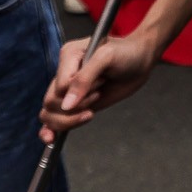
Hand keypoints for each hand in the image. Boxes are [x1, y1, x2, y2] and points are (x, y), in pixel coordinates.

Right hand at [38, 31, 159, 142]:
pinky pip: (55, 119)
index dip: (78, 92)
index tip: (100, 82)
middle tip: (98, 94)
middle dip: (77, 106)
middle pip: (51, 102)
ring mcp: (70, 91)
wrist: (140, 60)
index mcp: (68, 56)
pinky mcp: (77, 105)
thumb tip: (67, 105)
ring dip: (71, 118)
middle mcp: (65, 74)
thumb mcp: (107, 57)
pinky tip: (51, 139)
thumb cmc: (125, 52)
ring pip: (50, 113)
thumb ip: (85, 79)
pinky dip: (51, 129)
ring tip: (91, 109)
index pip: (59, 86)